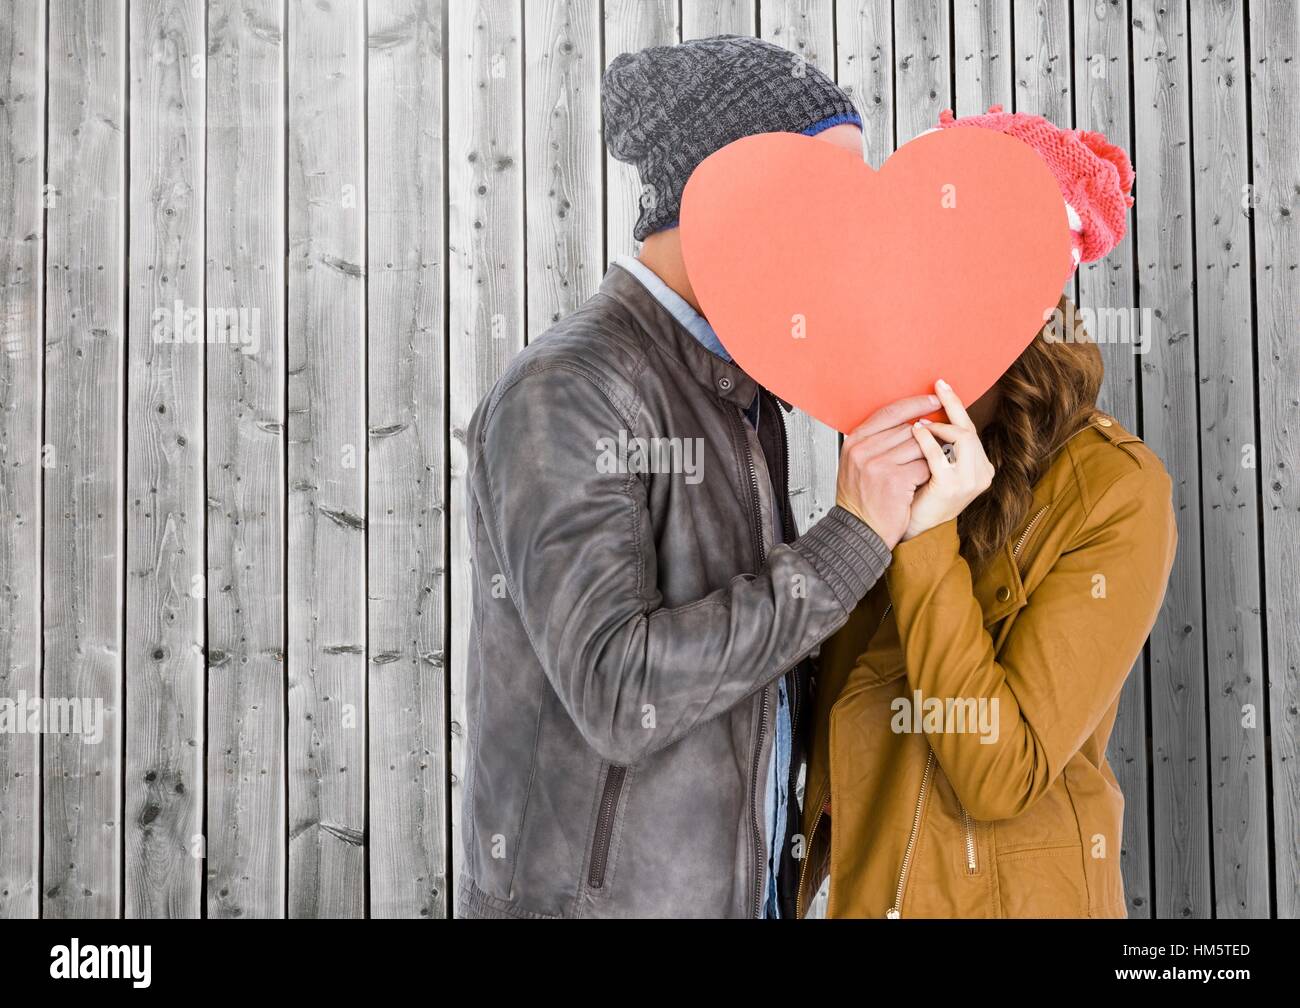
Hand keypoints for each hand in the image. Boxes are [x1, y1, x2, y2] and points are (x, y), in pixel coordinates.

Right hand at [835, 394, 937, 548]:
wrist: (858, 532)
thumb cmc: (861, 500)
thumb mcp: (857, 464)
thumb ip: (876, 441)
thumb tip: (909, 422)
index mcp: (854, 441)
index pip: (889, 412)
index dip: (914, 405)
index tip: (933, 401)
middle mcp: (863, 450)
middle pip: (907, 429)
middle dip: (925, 437)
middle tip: (937, 442)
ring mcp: (878, 464)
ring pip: (918, 446)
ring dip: (928, 456)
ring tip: (929, 466)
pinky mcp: (895, 480)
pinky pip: (924, 466)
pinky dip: (929, 473)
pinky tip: (925, 481)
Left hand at [902, 379, 994, 541]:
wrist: (911, 529)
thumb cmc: (919, 496)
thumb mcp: (935, 466)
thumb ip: (939, 445)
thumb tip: (926, 410)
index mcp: (980, 467)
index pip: (970, 429)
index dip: (956, 407)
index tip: (941, 387)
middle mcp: (982, 473)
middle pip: (970, 429)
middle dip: (953, 404)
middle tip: (939, 385)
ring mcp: (969, 482)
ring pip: (963, 438)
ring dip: (940, 425)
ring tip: (920, 421)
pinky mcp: (952, 488)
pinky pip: (939, 456)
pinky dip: (926, 440)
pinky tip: (914, 431)